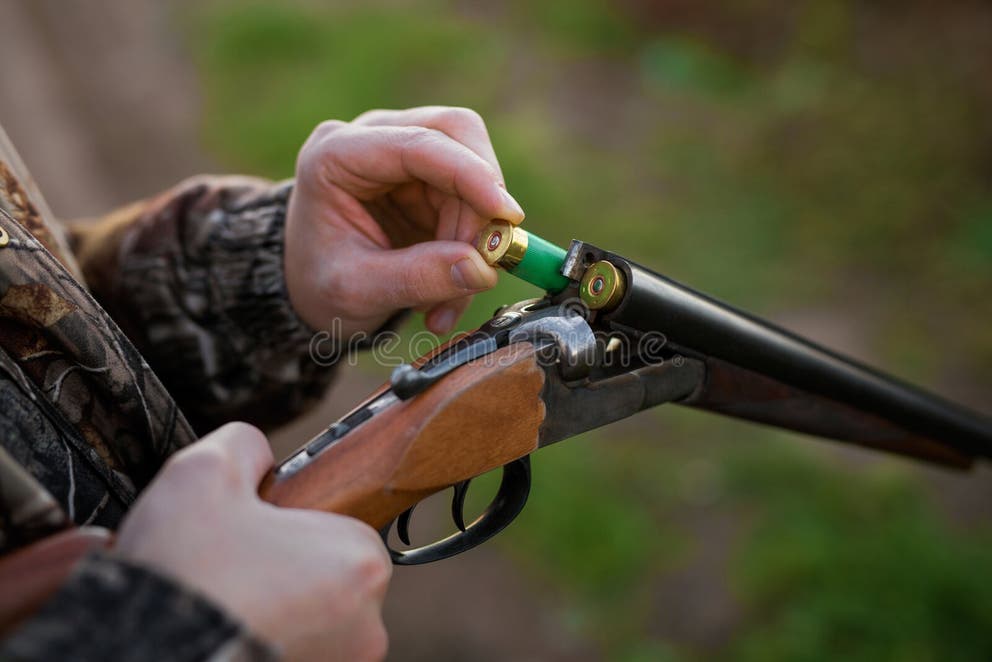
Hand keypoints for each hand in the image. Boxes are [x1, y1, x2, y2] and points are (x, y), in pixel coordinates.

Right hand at [115, 423, 390, 661]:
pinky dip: (256, 635)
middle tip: (225, 565)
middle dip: (278, 567)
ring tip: (214, 596)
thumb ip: (245, 445)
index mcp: (361, 563)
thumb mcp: (207, 471)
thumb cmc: (186, 570)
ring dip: (267, 605)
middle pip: (323, 575)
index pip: (340, 526)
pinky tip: (216, 624)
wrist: (141, 653)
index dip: (289, 522)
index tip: (252, 531)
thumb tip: (257, 454)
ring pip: (304, 618)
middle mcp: (367, 625)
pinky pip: (285, 650)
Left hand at [284, 106, 524, 337]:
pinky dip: (473, 244)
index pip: (417, 144)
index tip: (507, 216)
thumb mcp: (356, 291)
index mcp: (335, 154)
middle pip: (456, 135)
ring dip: (477, 234)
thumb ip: (416, 277)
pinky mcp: (428, 175)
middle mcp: (372, 137)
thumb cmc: (321, 284)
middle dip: (480, 200)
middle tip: (482, 262)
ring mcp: (403, 150)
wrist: (310, 289)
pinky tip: (452, 286)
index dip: (469, 175)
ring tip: (451, 297)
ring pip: (473, 169)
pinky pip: (474, 197)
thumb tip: (481, 268)